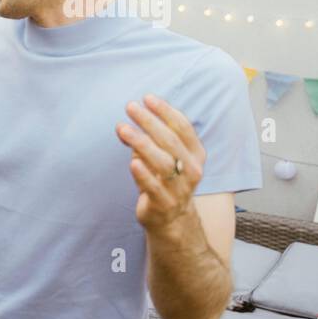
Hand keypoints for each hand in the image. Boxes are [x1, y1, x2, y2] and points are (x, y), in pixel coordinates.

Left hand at [115, 94, 205, 233]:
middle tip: (130, 107)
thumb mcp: (160, 158)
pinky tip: (132, 162)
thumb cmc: (164, 181)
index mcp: (195, 154)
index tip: (147, 98)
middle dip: (149, 121)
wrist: (171, 220)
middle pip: (170, 141)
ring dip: (141, 143)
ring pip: (162, 162)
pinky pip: (153, 187)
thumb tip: (125, 124)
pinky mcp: (164, 203)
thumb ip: (147, 142)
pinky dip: (143, 174)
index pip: (183, 128)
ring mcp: (179, 188)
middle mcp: (191, 169)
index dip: (166, 111)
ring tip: (122, 129)